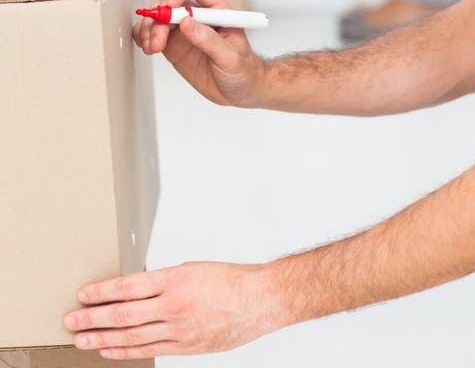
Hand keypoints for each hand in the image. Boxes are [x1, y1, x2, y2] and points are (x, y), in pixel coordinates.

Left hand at [64, 261, 284, 357]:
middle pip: (123, 314)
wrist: (259, 300)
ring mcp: (178, 330)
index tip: (83, 294)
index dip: (101, 292)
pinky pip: (148, 350)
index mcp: (174, 280)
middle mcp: (173, 306)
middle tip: (71, 321)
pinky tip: (110, 350)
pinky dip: (125, 351)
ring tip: (81, 340)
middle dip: (92, 319)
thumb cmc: (230, 280)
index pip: (127, 286)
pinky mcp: (186, 347)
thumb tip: (136, 290)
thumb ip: (163, 281)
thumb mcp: (192, 268)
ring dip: (102, 338)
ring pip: (131, 336)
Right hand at [132, 0, 266, 107]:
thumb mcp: (230, 56)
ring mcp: (184, 30)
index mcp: (217, 11)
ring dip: (149, 28)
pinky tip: (146, 47)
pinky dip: (143, 36)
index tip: (172, 4)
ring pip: (158, 17)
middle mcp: (198, 17)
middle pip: (171, 2)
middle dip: (160, 17)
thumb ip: (208, 39)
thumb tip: (186, 22)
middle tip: (158, 38)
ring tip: (152, 47)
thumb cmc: (243, 69)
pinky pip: (153, 33)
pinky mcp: (173, 45)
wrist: (239, 90)